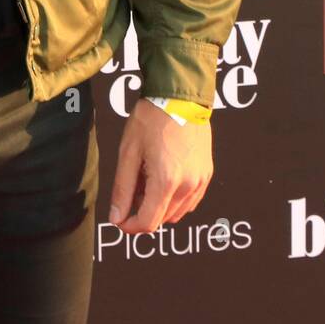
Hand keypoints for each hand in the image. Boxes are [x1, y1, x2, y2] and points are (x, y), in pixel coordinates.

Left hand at [108, 98, 212, 233]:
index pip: (148, 223)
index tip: (119, 218)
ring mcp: (201, 181)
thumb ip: (123, 188)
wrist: (179, 97)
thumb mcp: (129, 152)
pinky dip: (175, 199)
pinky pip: (191, 200)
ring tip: (146, 179)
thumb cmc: (151, 119)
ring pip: (178, 213)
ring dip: (160, 206)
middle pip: (162, 219)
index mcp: (166, 181)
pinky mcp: (207, 174)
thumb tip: (117, 217)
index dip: (130, 226)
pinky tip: (164, 178)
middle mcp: (188, 186)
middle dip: (143, 212)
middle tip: (131, 189)